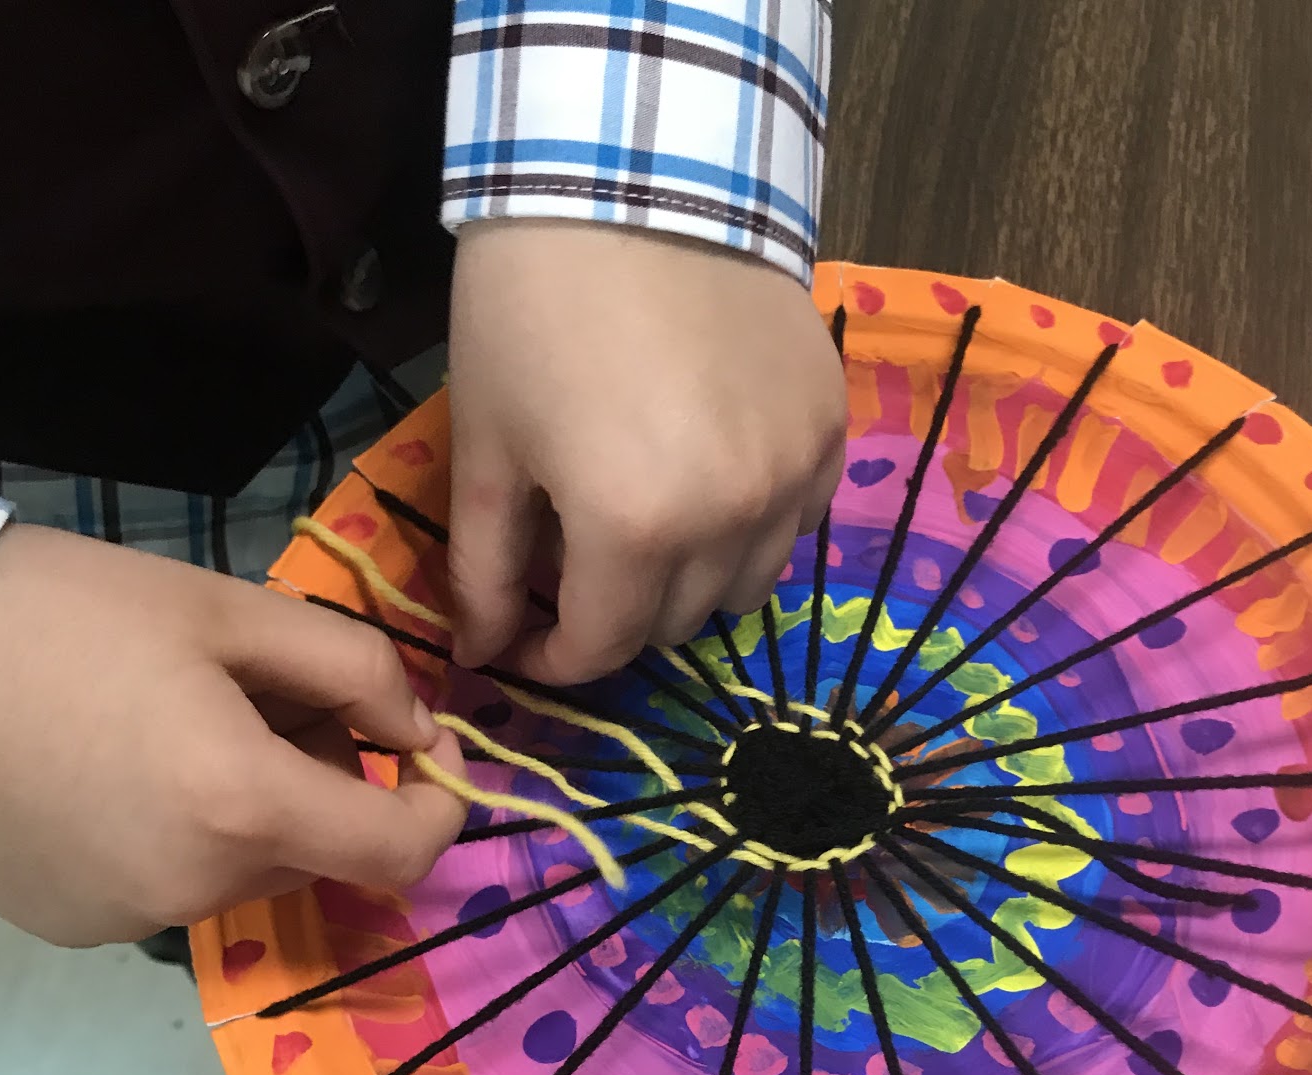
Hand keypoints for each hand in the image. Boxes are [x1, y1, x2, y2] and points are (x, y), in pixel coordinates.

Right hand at [0, 526, 466, 945]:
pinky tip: (123, 768)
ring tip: (182, 721)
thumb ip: (356, 669)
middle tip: (266, 697)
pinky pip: (178, 884)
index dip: (436, 809)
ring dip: (257, 807)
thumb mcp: (228, 610)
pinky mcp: (76, 923)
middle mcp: (195, 888)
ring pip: (252, 867)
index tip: (424, 753)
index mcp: (242, 808)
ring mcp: (128, 918)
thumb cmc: (62, 615)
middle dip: (325, 779)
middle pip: (321, 850)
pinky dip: (186, 836)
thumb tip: (422, 730)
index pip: (400, 854)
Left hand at [447, 220, 846, 682]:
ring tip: (652, 528)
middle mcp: (729, 520)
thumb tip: (482, 653)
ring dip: (691, 582)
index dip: (556, 662)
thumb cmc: (532, 308)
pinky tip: (715, 481)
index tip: (526, 643)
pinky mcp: (829, 432)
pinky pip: (796, 525)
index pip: (604, 647)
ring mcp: (791, 476)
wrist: (632, 175)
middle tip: (579, 565)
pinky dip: (752, 529)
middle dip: (616, 614)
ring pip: (746, 588)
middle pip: (674, 624)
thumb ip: (486, 566)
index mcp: (633, 529)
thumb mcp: (488, 442)